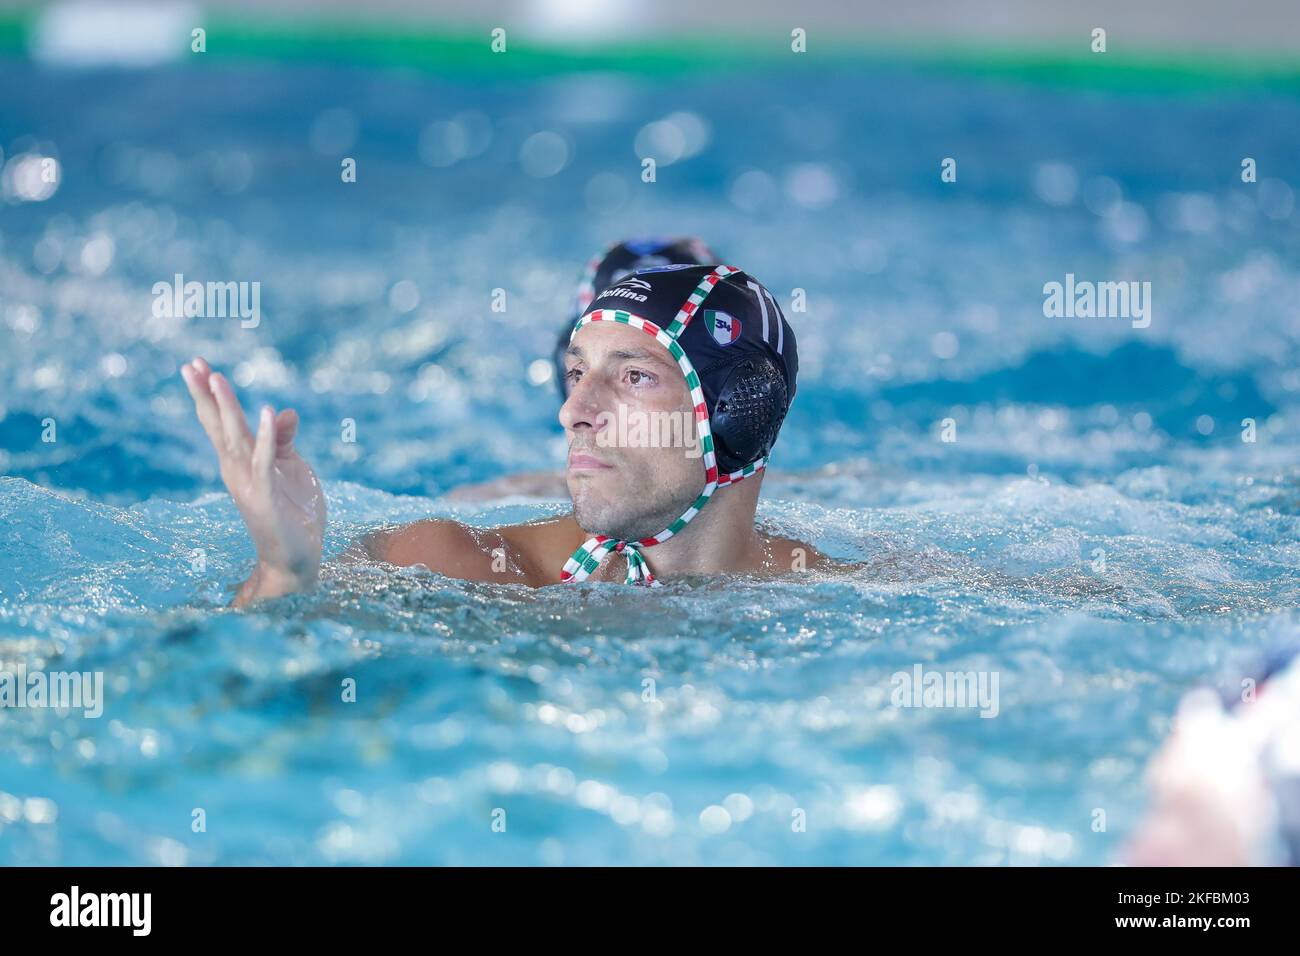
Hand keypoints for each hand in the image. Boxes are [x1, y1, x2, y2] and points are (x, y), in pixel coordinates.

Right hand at [180, 357, 326, 596]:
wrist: (297, 557)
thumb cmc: (293, 512)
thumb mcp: (293, 468)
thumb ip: (285, 440)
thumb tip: (285, 412)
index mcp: (242, 461)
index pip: (221, 421)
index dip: (210, 394)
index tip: (197, 364)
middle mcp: (237, 469)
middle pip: (218, 426)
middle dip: (205, 395)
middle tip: (190, 364)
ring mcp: (248, 483)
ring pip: (235, 438)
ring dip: (227, 409)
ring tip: (216, 379)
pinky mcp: (266, 496)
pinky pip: (265, 461)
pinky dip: (267, 437)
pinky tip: (267, 412)